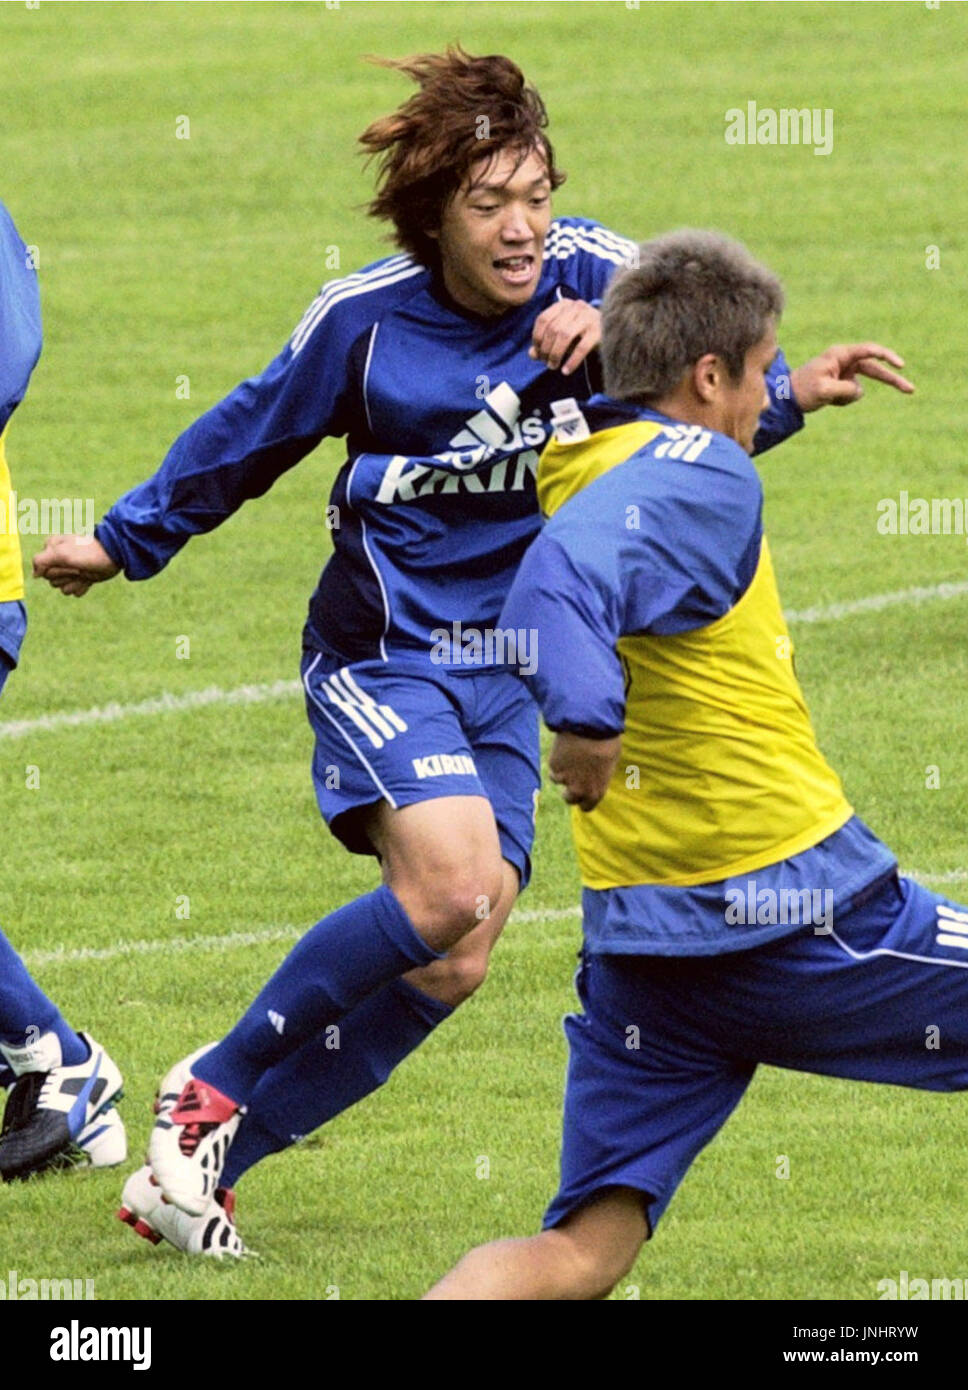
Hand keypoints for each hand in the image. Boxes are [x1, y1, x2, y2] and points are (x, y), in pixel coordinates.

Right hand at [33, 534, 119, 596]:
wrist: (113, 555)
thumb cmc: (88, 552)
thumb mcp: (62, 553)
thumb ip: (42, 561)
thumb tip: (35, 575)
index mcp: (51, 549)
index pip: (42, 570)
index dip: (57, 570)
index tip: (71, 563)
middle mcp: (58, 560)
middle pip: (51, 581)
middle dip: (67, 577)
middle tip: (80, 568)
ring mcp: (69, 570)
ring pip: (62, 588)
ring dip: (75, 583)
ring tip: (85, 574)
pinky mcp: (80, 578)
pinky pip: (73, 591)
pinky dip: (82, 587)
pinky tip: (90, 578)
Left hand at [529, 299, 600, 376]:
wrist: (612, 333)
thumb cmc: (582, 335)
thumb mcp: (562, 336)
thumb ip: (545, 343)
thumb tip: (532, 354)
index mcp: (564, 304)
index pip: (543, 319)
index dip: (536, 338)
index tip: (537, 353)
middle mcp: (576, 306)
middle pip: (553, 329)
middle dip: (546, 349)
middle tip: (547, 363)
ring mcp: (589, 316)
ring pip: (564, 336)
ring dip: (556, 354)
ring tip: (553, 366)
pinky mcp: (599, 330)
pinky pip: (581, 348)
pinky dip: (571, 361)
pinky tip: (566, 371)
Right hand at [548, 730, 621, 812]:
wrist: (590, 726)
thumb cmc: (606, 742)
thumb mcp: (610, 763)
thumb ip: (601, 775)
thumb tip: (598, 775)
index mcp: (596, 792)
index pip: (586, 807)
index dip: (584, 799)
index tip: (584, 793)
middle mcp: (578, 790)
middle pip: (569, 799)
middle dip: (570, 790)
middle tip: (573, 777)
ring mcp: (564, 779)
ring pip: (558, 780)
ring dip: (562, 772)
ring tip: (570, 756)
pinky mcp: (553, 766)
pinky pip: (553, 766)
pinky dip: (557, 760)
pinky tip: (565, 749)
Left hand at [790, 342, 913, 411]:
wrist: (787, 398)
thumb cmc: (802, 389)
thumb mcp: (824, 390)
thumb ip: (846, 390)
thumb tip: (860, 392)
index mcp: (840, 355)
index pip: (869, 351)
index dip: (886, 356)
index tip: (900, 365)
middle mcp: (844, 361)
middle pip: (875, 369)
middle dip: (891, 380)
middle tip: (911, 390)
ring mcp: (844, 372)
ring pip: (860, 387)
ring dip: (848, 398)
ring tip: (828, 398)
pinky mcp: (842, 383)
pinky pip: (852, 395)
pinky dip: (844, 401)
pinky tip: (829, 400)